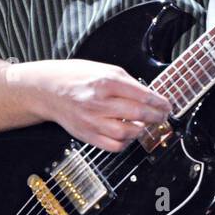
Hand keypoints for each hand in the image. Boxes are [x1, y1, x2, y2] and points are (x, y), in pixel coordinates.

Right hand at [24, 59, 172, 152]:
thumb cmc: (75, 77)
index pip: (141, 95)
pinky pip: (113, 145)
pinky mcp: (87, 135)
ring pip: (127, 132)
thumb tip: (149, 96)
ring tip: (145, 124)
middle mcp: (98, 102)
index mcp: (105, 82)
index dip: (159, 102)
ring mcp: (92, 121)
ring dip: (142, 129)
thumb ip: (127, 82)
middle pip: (138, 113)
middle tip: (162, 116)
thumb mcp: (103, 69)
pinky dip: (126, 142)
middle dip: (156, 116)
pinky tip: (128, 134)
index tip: (167, 105)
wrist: (47, 90)